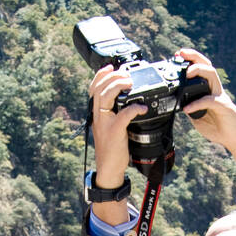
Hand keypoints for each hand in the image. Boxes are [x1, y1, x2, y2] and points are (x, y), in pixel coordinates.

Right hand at [88, 66, 139, 189]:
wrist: (109, 168)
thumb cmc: (112, 148)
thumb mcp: (110, 127)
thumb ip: (115, 114)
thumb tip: (128, 102)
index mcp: (96, 113)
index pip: (93, 88)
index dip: (101, 75)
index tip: (111, 67)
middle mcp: (98, 116)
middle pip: (100, 88)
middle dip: (113, 77)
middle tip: (126, 75)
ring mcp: (105, 123)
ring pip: (106, 96)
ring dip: (119, 86)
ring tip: (130, 83)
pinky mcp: (115, 131)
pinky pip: (124, 114)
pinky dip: (134, 108)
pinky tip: (142, 108)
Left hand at [174, 48, 235, 187]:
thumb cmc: (219, 128)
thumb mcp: (198, 118)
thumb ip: (190, 108)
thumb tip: (178, 103)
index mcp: (209, 90)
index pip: (201, 69)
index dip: (190, 60)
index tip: (177, 55)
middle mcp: (215, 89)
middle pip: (207, 65)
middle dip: (194, 56)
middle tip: (180, 53)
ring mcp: (220, 96)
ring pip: (211, 75)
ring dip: (198, 70)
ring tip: (187, 73)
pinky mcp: (224, 106)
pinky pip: (209, 100)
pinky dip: (197, 103)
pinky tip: (187, 108)